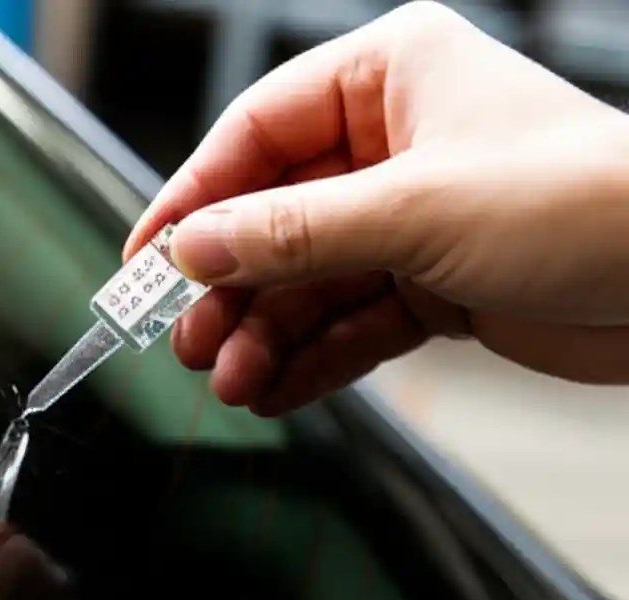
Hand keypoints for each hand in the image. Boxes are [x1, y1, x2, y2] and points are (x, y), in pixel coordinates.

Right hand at [125, 1, 628, 415]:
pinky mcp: (432, 283)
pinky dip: (312, 357)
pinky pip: (350, 320)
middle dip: (230, 286)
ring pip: (306, 278)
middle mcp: (391, 143)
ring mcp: (409, 217)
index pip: (255, 134)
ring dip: (265, 334)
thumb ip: (291, 233)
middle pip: (273, 216)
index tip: (146, 259)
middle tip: (184, 340)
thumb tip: (192, 249)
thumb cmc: (585, 201)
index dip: (193, 199)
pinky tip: (276, 390)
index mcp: (387, 79)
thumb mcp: (414, 209)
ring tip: (230, 381)